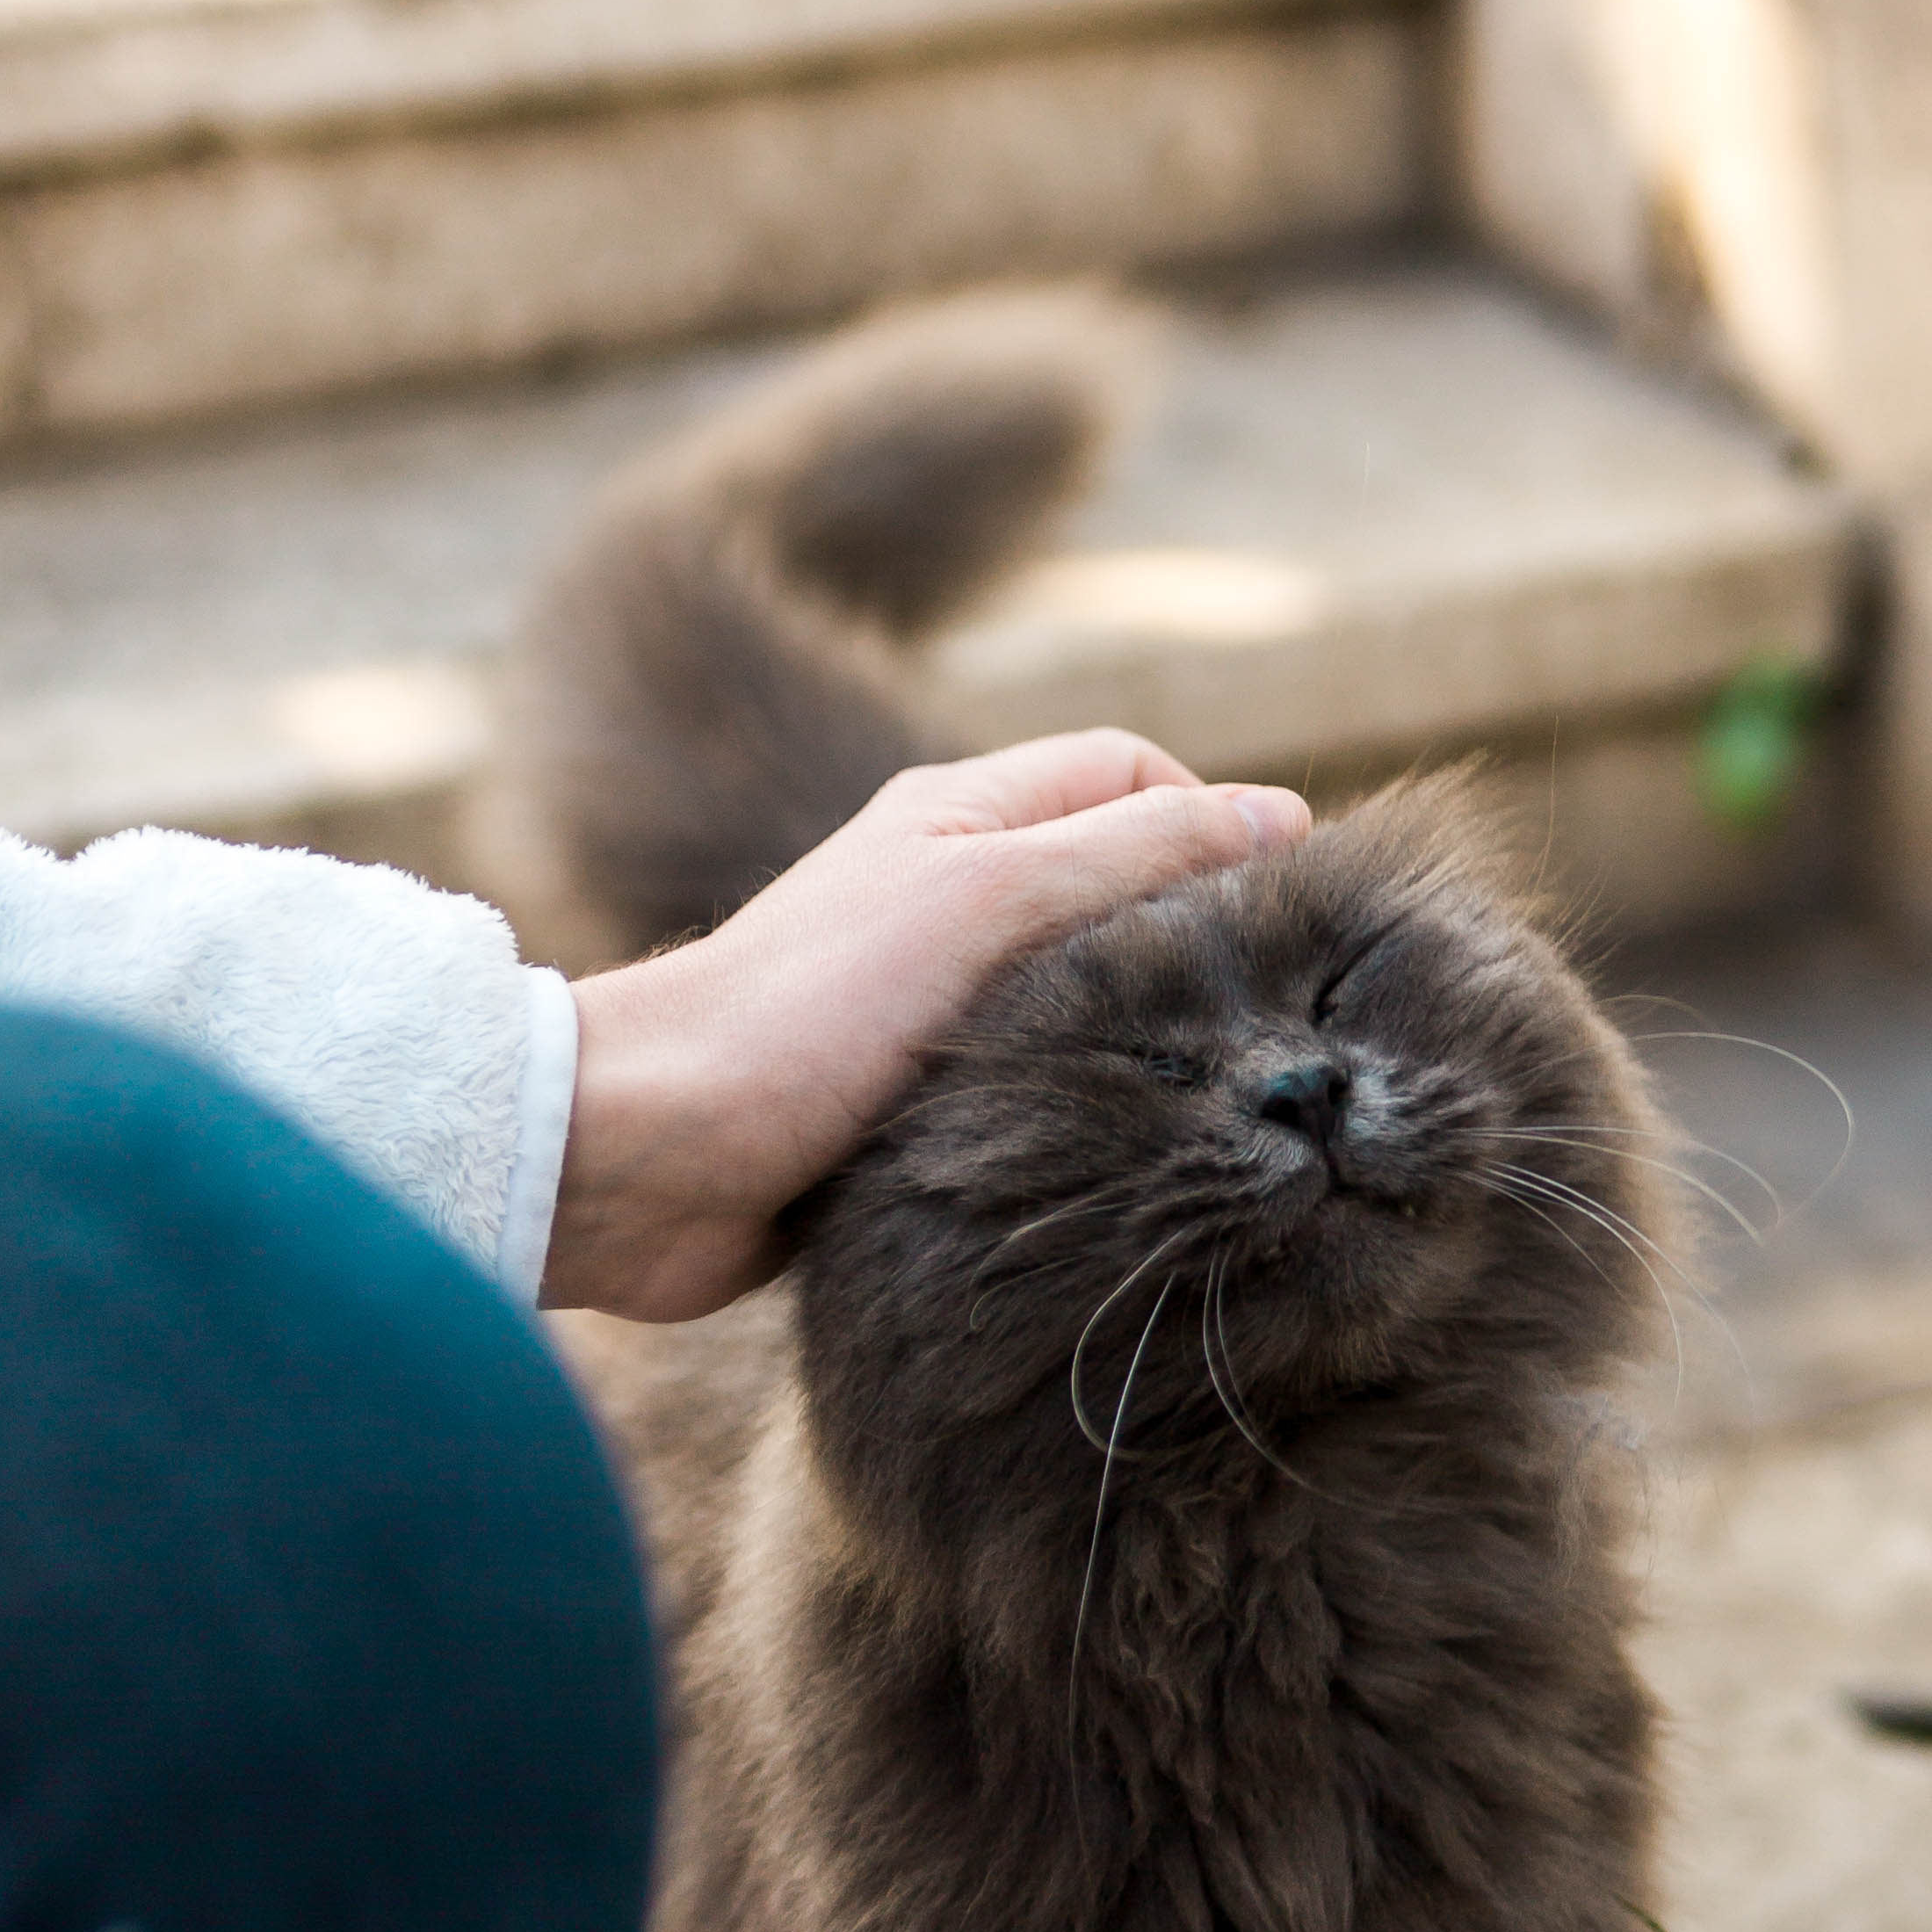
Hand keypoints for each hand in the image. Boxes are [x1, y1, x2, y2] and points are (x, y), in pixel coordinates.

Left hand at [540, 732, 1308, 1319]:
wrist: (648, 1153)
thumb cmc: (808, 1011)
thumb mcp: (993, 902)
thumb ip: (1136, 858)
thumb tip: (1279, 818)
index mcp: (962, 819)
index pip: (1131, 775)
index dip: (1215, 823)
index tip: (1283, 910)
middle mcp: (945, 898)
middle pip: (1112, 890)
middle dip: (1190, 939)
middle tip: (1263, 1014)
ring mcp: (923, 1004)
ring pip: (1074, 999)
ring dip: (1134, 1039)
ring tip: (1205, 1093)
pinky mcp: (904, 1105)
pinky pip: (1022, 1089)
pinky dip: (1072, 1113)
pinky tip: (1114, 1156)